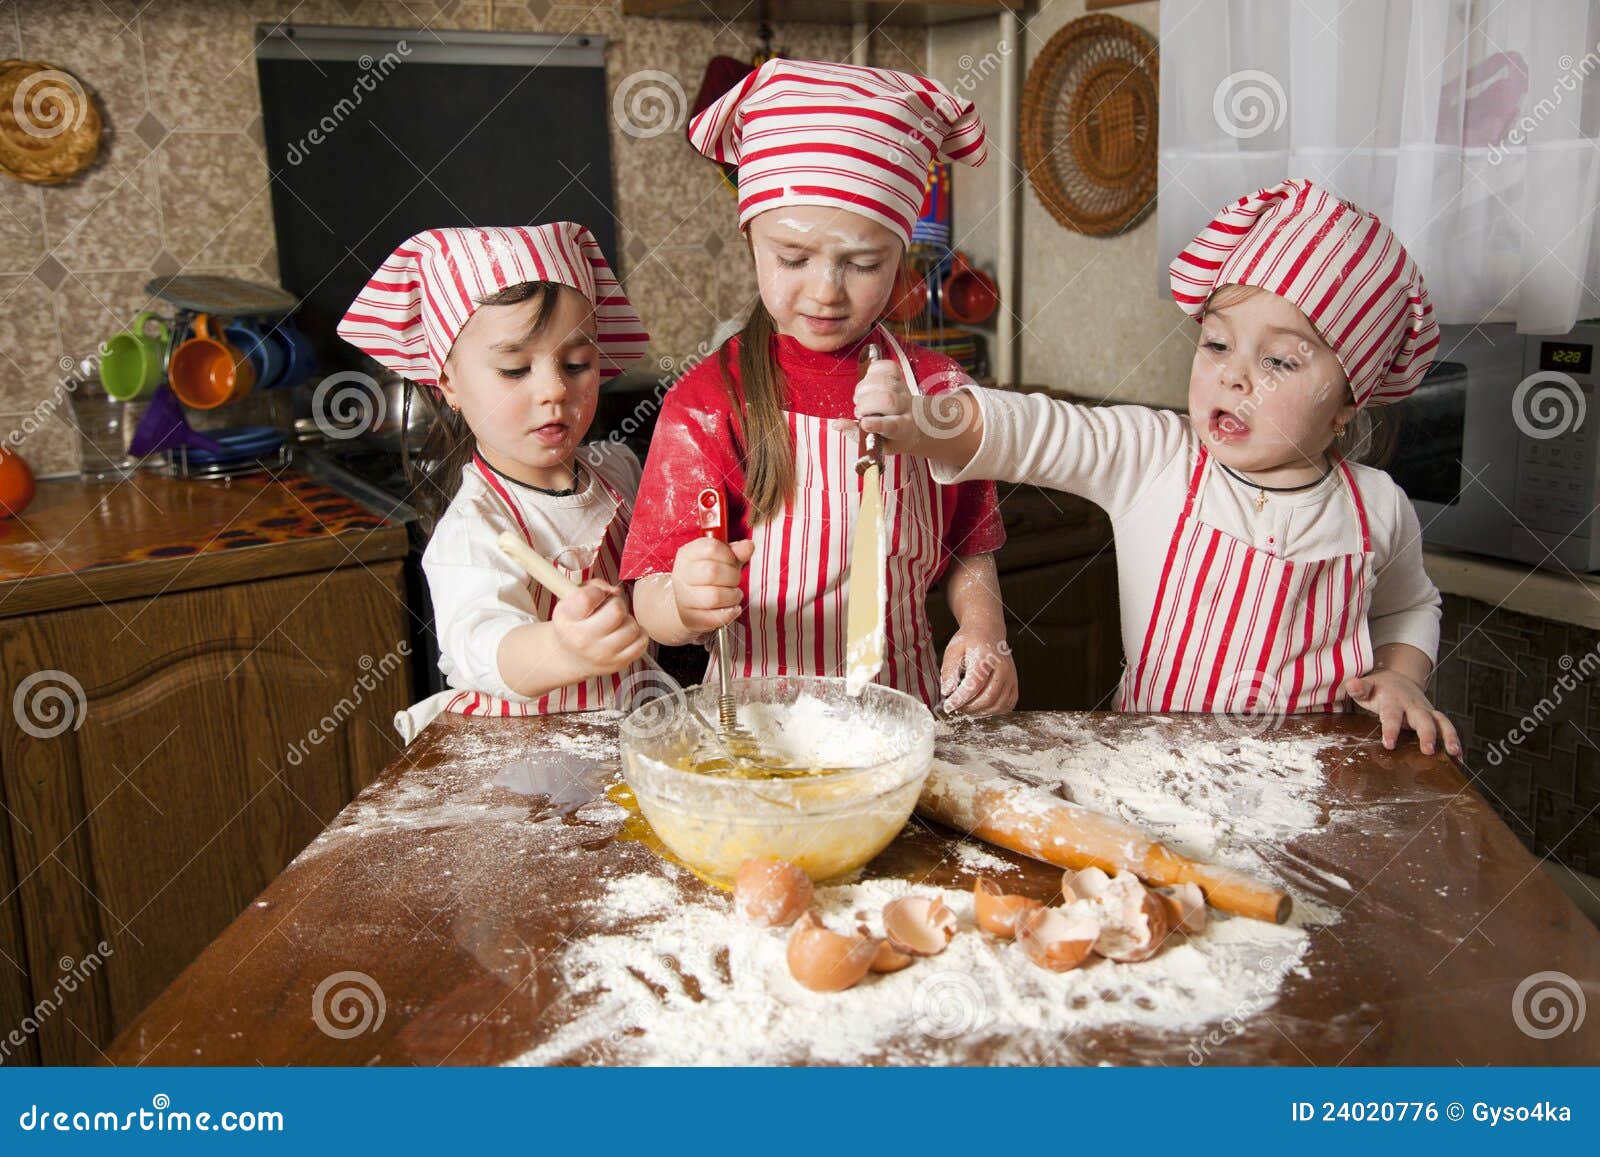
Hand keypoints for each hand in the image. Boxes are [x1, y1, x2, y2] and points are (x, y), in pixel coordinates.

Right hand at [550, 580, 649, 674]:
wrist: (570, 658)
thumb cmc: (574, 622)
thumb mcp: (571, 600)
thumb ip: (594, 586)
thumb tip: (616, 592)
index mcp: (568, 619)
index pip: (587, 598)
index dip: (596, 592)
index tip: (595, 597)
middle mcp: (583, 639)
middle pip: (616, 610)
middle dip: (617, 605)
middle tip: (609, 610)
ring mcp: (602, 654)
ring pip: (632, 626)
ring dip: (627, 621)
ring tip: (616, 625)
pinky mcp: (618, 663)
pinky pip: (642, 641)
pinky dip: (638, 634)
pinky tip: (625, 634)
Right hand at [670, 536, 754, 634]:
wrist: (688, 603)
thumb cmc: (707, 578)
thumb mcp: (722, 559)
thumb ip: (736, 552)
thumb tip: (748, 546)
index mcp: (687, 554)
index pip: (712, 548)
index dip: (729, 555)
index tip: (732, 561)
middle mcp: (681, 575)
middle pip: (713, 572)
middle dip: (732, 577)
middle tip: (734, 580)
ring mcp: (683, 598)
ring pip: (715, 596)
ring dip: (732, 596)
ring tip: (733, 594)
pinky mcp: (690, 618)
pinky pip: (717, 617)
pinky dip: (730, 612)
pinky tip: (730, 607)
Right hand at [831, 358, 920, 453]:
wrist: (913, 423)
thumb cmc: (890, 435)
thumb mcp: (874, 442)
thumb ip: (855, 433)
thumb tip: (837, 424)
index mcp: (902, 429)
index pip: (892, 425)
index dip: (877, 423)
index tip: (864, 423)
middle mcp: (906, 408)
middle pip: (887, 399)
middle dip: (865, 404)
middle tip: (859, 411)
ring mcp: (904, 390)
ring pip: (884, 382)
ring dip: (864, 389)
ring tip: (861, 398)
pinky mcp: (900, 377)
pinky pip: (886, 367)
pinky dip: (872, 371)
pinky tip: (868, 381)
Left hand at [940, 630, 1017, 714]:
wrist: (988, 632)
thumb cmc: (970, 641)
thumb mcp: (954, 650)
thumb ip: (949, 670)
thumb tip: (947, 691)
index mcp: (985, 657)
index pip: (974, 684)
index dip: (960, 699)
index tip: (948, 706)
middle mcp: (1002, 668)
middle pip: (988, 698)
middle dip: (969, 708)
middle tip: (956, 706)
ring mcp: (1011, 677)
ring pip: (998, 705)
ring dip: (980, 712)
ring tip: (966, 706)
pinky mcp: (1014, 684)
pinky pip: (1007, 705)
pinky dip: (993, 711)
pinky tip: (981, 707)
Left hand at [1344, 670, 1460, 756]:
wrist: (1396, 679)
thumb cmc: (1378, 689)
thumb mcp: (1366, 687)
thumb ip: (1359, 689)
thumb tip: (1352, 685)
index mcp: (1394, 700)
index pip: (1392, 715)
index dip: (1391, 729)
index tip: (1389, 744)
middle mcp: (1413, 706)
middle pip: (1423, 719)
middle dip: (1427, 734)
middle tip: (1428, 750)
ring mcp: (1426, 711)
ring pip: (1441, 722)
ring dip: (1449, 736)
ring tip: (1454, 753)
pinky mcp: (1434, 717)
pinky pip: (1447, 728)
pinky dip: (1454, 741)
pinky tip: (1459, 758)